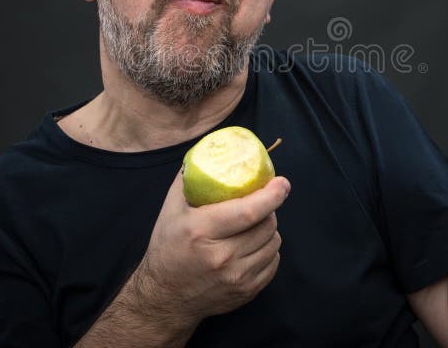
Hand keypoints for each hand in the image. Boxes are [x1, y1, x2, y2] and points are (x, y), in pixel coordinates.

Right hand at [136, 170, 289, 326]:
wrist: (165, 296)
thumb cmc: (168, 246)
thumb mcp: (172, 209)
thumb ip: (190, 178)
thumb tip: (213, 150)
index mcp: (202, 230)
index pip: (249, 211)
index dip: (272, 195)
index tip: (282, 183)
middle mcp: (220, 256)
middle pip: (266, 225)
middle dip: (269, 209)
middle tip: (261, 203)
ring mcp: (235, 278)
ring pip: (273, 244)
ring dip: (269, 230)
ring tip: (254, 224)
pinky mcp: (246, 292)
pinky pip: (273, 264)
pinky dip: (268, 251)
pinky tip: (253, 246)